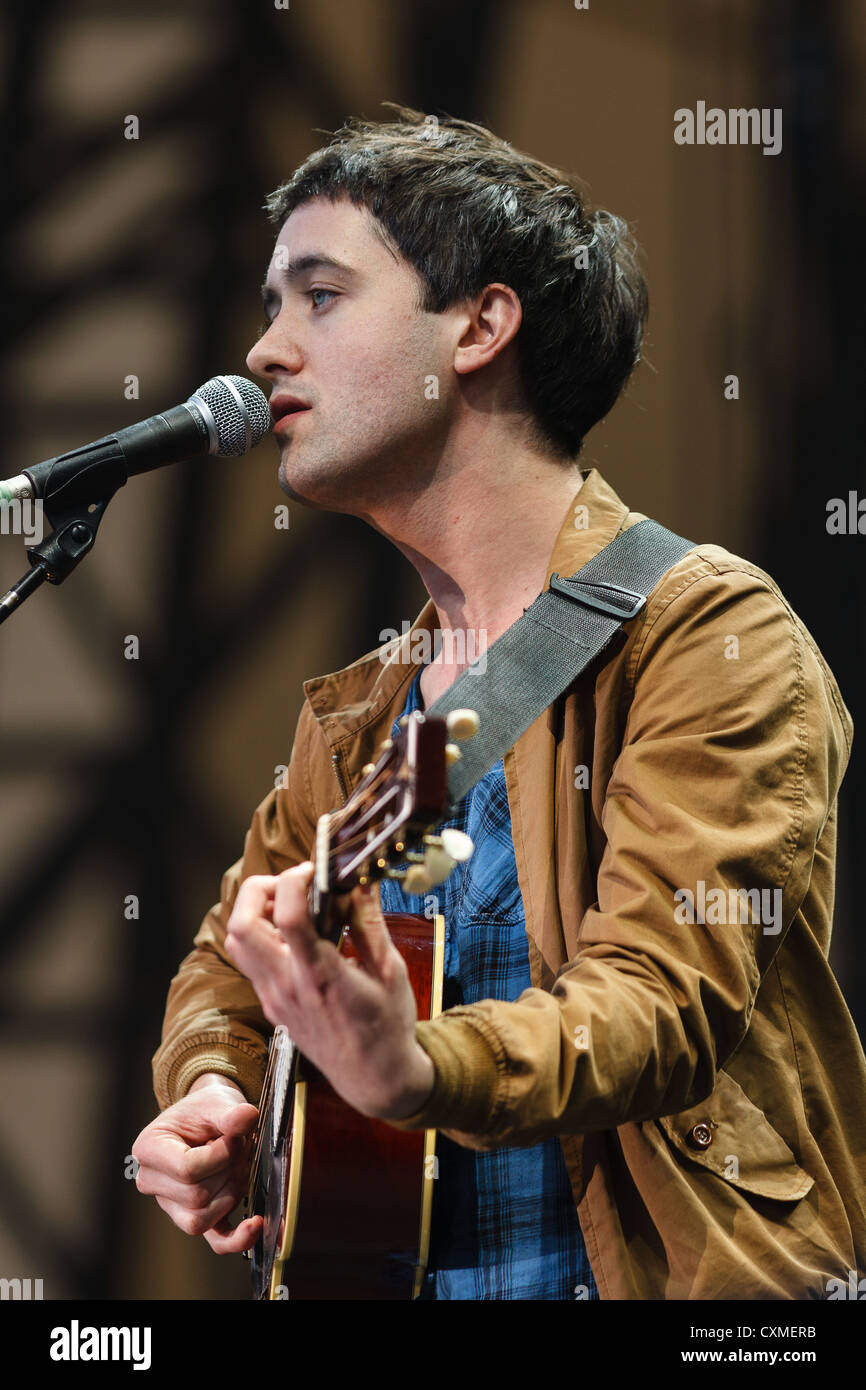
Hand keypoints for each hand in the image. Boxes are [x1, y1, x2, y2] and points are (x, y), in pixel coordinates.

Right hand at [132, 1074, 262, 1253]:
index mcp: (148, 1149)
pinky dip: (236, 1238)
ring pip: (203, 1219)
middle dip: (229, 1171)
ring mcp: (170, 1204)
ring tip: (239, 1165)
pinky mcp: (193, 1216)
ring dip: (232, 1193)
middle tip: (240, 1147)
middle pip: (196, 1196)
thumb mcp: (216, 1101)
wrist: (206, 1118)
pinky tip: (255, 1225)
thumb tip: (247, 1117)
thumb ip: (230, 1112)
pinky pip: (214, 1239)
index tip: (234, 1137)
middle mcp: (151, 1181)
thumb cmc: (204, 1111)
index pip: (187, 1170)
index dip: (220, 1156)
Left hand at [224, 862, 434, 1120]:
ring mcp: (274, 997)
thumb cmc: (387, 1027)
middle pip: (241, 925)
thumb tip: (359, 882)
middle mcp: (288, 986)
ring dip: (255, 912)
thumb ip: (370, 923)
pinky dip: (263, 935)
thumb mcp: (390, 972)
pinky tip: (297, 934)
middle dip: (258, 890)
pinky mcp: (271, 1004)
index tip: (313, 871)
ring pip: (237, 942)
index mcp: (321, 976)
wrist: (373, 1079)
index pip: (287, 918)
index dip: (294, 881)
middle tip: (291, 884)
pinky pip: (251, 960)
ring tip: (292, 905)